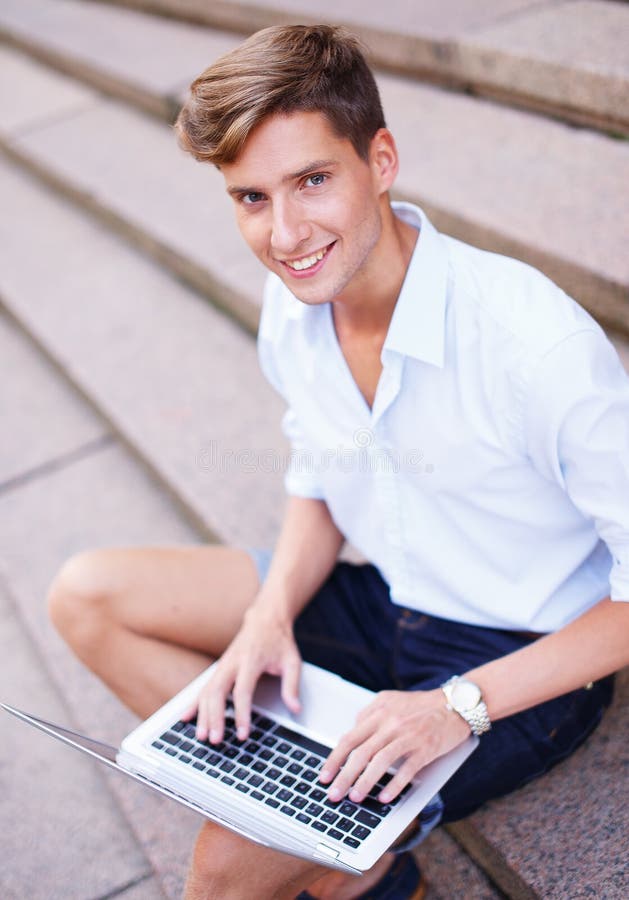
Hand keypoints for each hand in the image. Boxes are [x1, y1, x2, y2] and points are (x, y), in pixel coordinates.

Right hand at [183, 599, 301, 743]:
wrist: (265, 619)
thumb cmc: (279, 641)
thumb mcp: (292, 660)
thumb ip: (292, 685)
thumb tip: (295, 709)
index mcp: (251, 660)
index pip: (242, 691)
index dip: (242, 714)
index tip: (243, 733)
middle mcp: (232, 662)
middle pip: (217, 692)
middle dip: (214, 717)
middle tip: (215, 739)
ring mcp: (223, 665)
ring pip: (207, 691)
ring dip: (202, 714)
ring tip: (202, 737)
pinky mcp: (219, 668)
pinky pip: (203, 688)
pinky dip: (194, 703)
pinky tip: (186, 718)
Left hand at [319, 689, 470, 803]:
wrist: (456, 704)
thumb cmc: (422, 705)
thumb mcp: (391, 700)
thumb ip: (370, 715)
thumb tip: (352, 734)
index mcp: (379, 711)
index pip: (349, 738)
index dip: (334, 759)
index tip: (324, 775)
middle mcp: (390, 722)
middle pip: (360, 752)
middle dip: (343, 776)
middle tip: (333, 794)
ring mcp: (408, 735)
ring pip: (379, 761)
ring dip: (364, 782)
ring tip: (354, 797)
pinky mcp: (425, 748)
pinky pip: (406, 769)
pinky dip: (393, 785)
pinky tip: (384, 797)